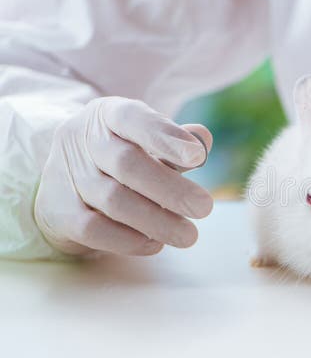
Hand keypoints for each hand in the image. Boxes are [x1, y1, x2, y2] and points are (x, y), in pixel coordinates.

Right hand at [34, 96, 213, 255]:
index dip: (166, 137)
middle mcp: (81, 139)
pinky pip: (93, 229)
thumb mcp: (149, 139)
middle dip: (170, 189)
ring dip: (157, 221)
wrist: (68, 178)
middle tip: (205, 208)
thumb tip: (202, 140)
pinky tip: (155, 243)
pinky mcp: (58, 210)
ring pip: (113, 200)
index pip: (133, 118)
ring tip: (188, 234)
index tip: (198, 157)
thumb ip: (176, 141)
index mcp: (107, 114)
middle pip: (126, 163)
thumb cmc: (124, 154)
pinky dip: (127, 240)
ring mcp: (65, 174)